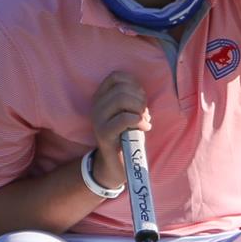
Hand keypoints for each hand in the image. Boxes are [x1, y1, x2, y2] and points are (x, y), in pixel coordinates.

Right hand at [90, 71, 148, 188]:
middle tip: (144, 113)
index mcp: (101, 98)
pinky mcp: (104, 134)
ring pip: (122, 100)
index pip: (116, 76)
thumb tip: (141, 91)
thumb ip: (132, 99)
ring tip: (144, 120)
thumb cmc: (127, 135)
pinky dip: (139, 121)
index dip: (133, 84)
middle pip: (122, 88)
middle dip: (139, 99)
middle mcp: (96, 106)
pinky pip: (124, 118)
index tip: (140, 99)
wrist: (117, 164)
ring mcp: (98, 120)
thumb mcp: (129, 113)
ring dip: (139, 109)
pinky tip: (144, 128)